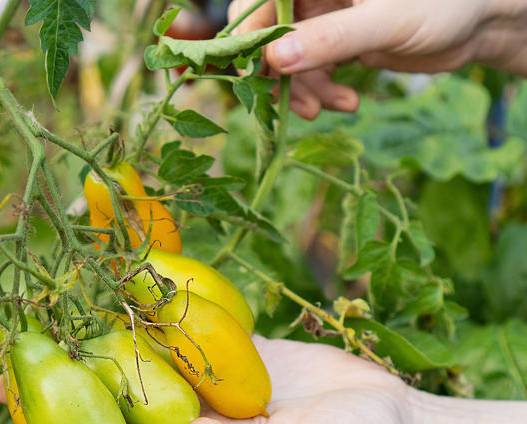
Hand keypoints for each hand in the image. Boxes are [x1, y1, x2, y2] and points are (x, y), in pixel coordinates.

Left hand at [0, 337, 411, 423]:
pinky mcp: (229, 349)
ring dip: (101, 340)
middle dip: (70, 386)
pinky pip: (183, 327)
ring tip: (51, 311)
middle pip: (120, 403)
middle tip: (14, 361)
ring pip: (145, 359)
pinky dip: (154, 308)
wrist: (387, 412)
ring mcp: (209, 380)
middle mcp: (194, 417)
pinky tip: (119, 282)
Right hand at [228, 0, 526, 118]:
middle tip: (293, 105)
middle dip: (278, 74)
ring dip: (304, 90)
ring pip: (289, 59)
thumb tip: (273, 61)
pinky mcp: (335, 41)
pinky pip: (311, 72)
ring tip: (328, 109)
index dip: (249, 38)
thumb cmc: (443, 4)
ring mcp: (323, 17)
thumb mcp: (385, 21)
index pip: (259, 1)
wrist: (479, 24)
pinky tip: (348, 102)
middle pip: (268, 34)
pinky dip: (324, 92)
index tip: (251, 77)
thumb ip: (330, 39)